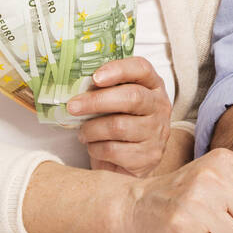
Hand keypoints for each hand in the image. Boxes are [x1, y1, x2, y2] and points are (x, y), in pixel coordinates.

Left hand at [66, 57, 170, 177]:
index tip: (94, 77)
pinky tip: (94, 147)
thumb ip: (105, 89)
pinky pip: (113, 150)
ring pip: (118, 126)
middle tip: (73, 106)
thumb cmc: (120, 123)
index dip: (118, 70)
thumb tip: (77, 86)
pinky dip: (95, 148)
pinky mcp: (147, 157)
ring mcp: (157, 133)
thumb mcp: (117, 101)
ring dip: (92, 129)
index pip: (142, 69)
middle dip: (97, 101)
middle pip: (132, 97)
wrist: (132, 163)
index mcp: (153, 86)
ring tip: (83, 132)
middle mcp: (160, 107)